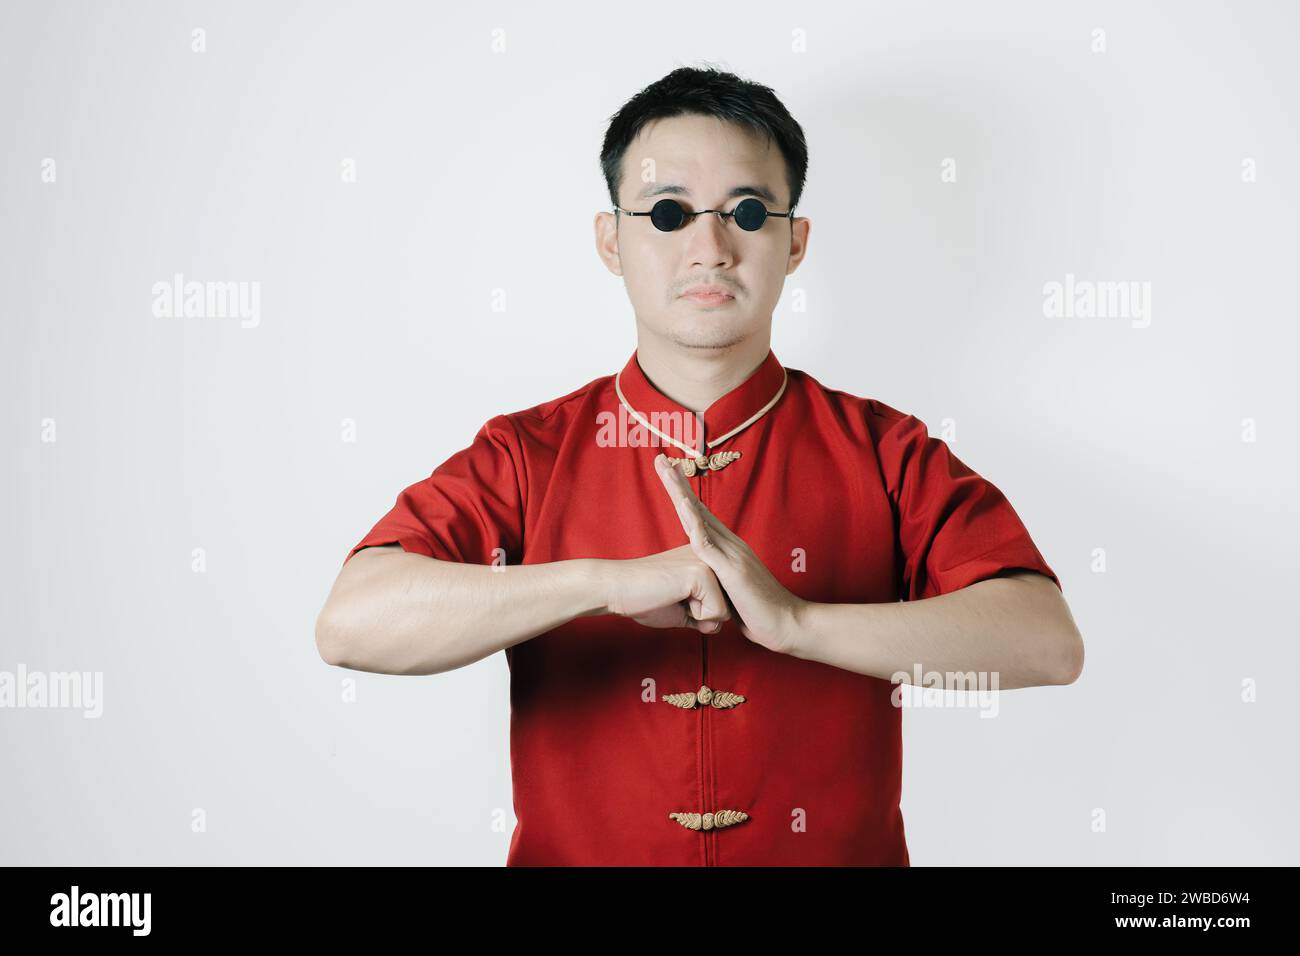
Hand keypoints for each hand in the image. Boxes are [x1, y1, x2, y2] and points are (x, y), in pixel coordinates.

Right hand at [599, 544, 730, 632]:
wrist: (618, 589)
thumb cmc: (645, 599)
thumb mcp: (682, 610)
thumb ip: (703, 618)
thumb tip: (717, 627)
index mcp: (705, 561)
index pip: (724, 602)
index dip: (700, 612)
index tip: (674, 597)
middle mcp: (710, 558)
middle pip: (728, 608)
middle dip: (701, 615)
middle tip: (673, 598)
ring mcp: (708, 563)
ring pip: (725, 612)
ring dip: (698, 615)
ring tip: (674, 596)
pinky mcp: (702, 574)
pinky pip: (716, 613)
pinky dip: (695, 615)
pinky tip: (674, 596)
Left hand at [654, 453, 804, 653]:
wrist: (787, 625)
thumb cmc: (759, 612)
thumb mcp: (731, 591)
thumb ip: (716, 581)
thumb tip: (701, 583)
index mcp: (728, 547)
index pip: (700, 514)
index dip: (683, 493)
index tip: (667, 473)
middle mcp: (730, 543)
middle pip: (697, 507)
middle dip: (678, 483)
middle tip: (659, 459)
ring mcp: (732, 553)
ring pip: (701, 518)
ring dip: (682, 494)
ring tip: (667, 471)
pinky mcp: (732, 569)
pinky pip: (709, 544)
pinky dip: (695, 523)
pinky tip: (684, 507)